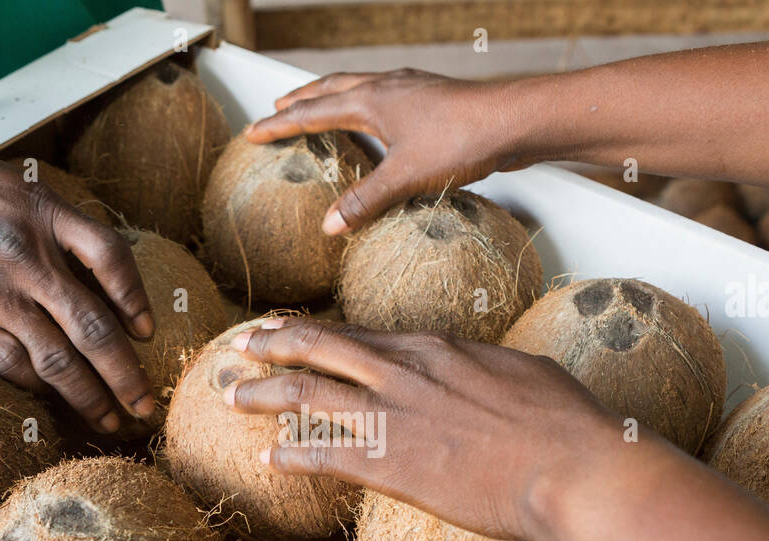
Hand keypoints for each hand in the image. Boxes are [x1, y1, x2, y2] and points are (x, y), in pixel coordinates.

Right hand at [0, 141, 156, 431]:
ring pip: (56, 359)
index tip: (147, 332)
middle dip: (126, 374)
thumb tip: (102, 274)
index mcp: (46, 213)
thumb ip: (58, 225)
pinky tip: (51, 397)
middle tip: (147, 404)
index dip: (137, 298)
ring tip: (109, 418)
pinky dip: (36, 384)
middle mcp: (27, 255)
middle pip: (94, 326)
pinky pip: (10, 362)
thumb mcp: (16, 185)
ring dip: (89, 396)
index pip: (112, 257)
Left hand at [222, 315, 620, 540]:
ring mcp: (392, 417)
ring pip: (307, 393)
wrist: (570, 468)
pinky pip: (324, 454)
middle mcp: (403, 372)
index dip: (319, 331)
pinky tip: (270, 458)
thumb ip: (484, 368)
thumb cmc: (563, 423)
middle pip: (320, 347)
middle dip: (274, 344)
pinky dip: (291, 454)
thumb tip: (481, 370)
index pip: (361, 334)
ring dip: (263, 393)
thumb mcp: (522, 373)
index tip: (290, 329)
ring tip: (232, 395)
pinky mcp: (391, 465)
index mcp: (435, 348)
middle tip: (243, 346)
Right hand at [245, 70, 531, 234]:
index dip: (280, 125)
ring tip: (323, 106)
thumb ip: (363, 201)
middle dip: (302, 99)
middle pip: (332, 88)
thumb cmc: (461, 139)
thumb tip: (327, 227)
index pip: (312, 112)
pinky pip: (386, 96)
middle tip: (280, 106)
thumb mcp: (405, 177)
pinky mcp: (433, 98)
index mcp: (371, 100)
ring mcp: (411, 88)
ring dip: (334, 96)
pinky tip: (381, 119)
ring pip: (360, 87)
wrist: (515, 120)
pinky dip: (368, 104)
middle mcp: (387, 86)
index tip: (253, 132)